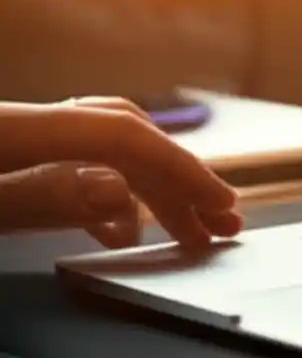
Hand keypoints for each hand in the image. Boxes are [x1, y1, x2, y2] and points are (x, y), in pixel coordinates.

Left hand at [0, 97, 240, 249]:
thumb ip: (41, 196)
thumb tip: (117, 192)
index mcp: (16, 129)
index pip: (121, 134)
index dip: (180, 166)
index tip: (221, 202)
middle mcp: (25, 126)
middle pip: (121, 145)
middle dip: (179, 185)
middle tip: (223, 222)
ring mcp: (18, 142)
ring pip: (103, 159)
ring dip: (152, 195)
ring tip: (190, 232)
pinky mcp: (11, 161)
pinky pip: (73, 169)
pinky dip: (108, 199)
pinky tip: (124, 231)